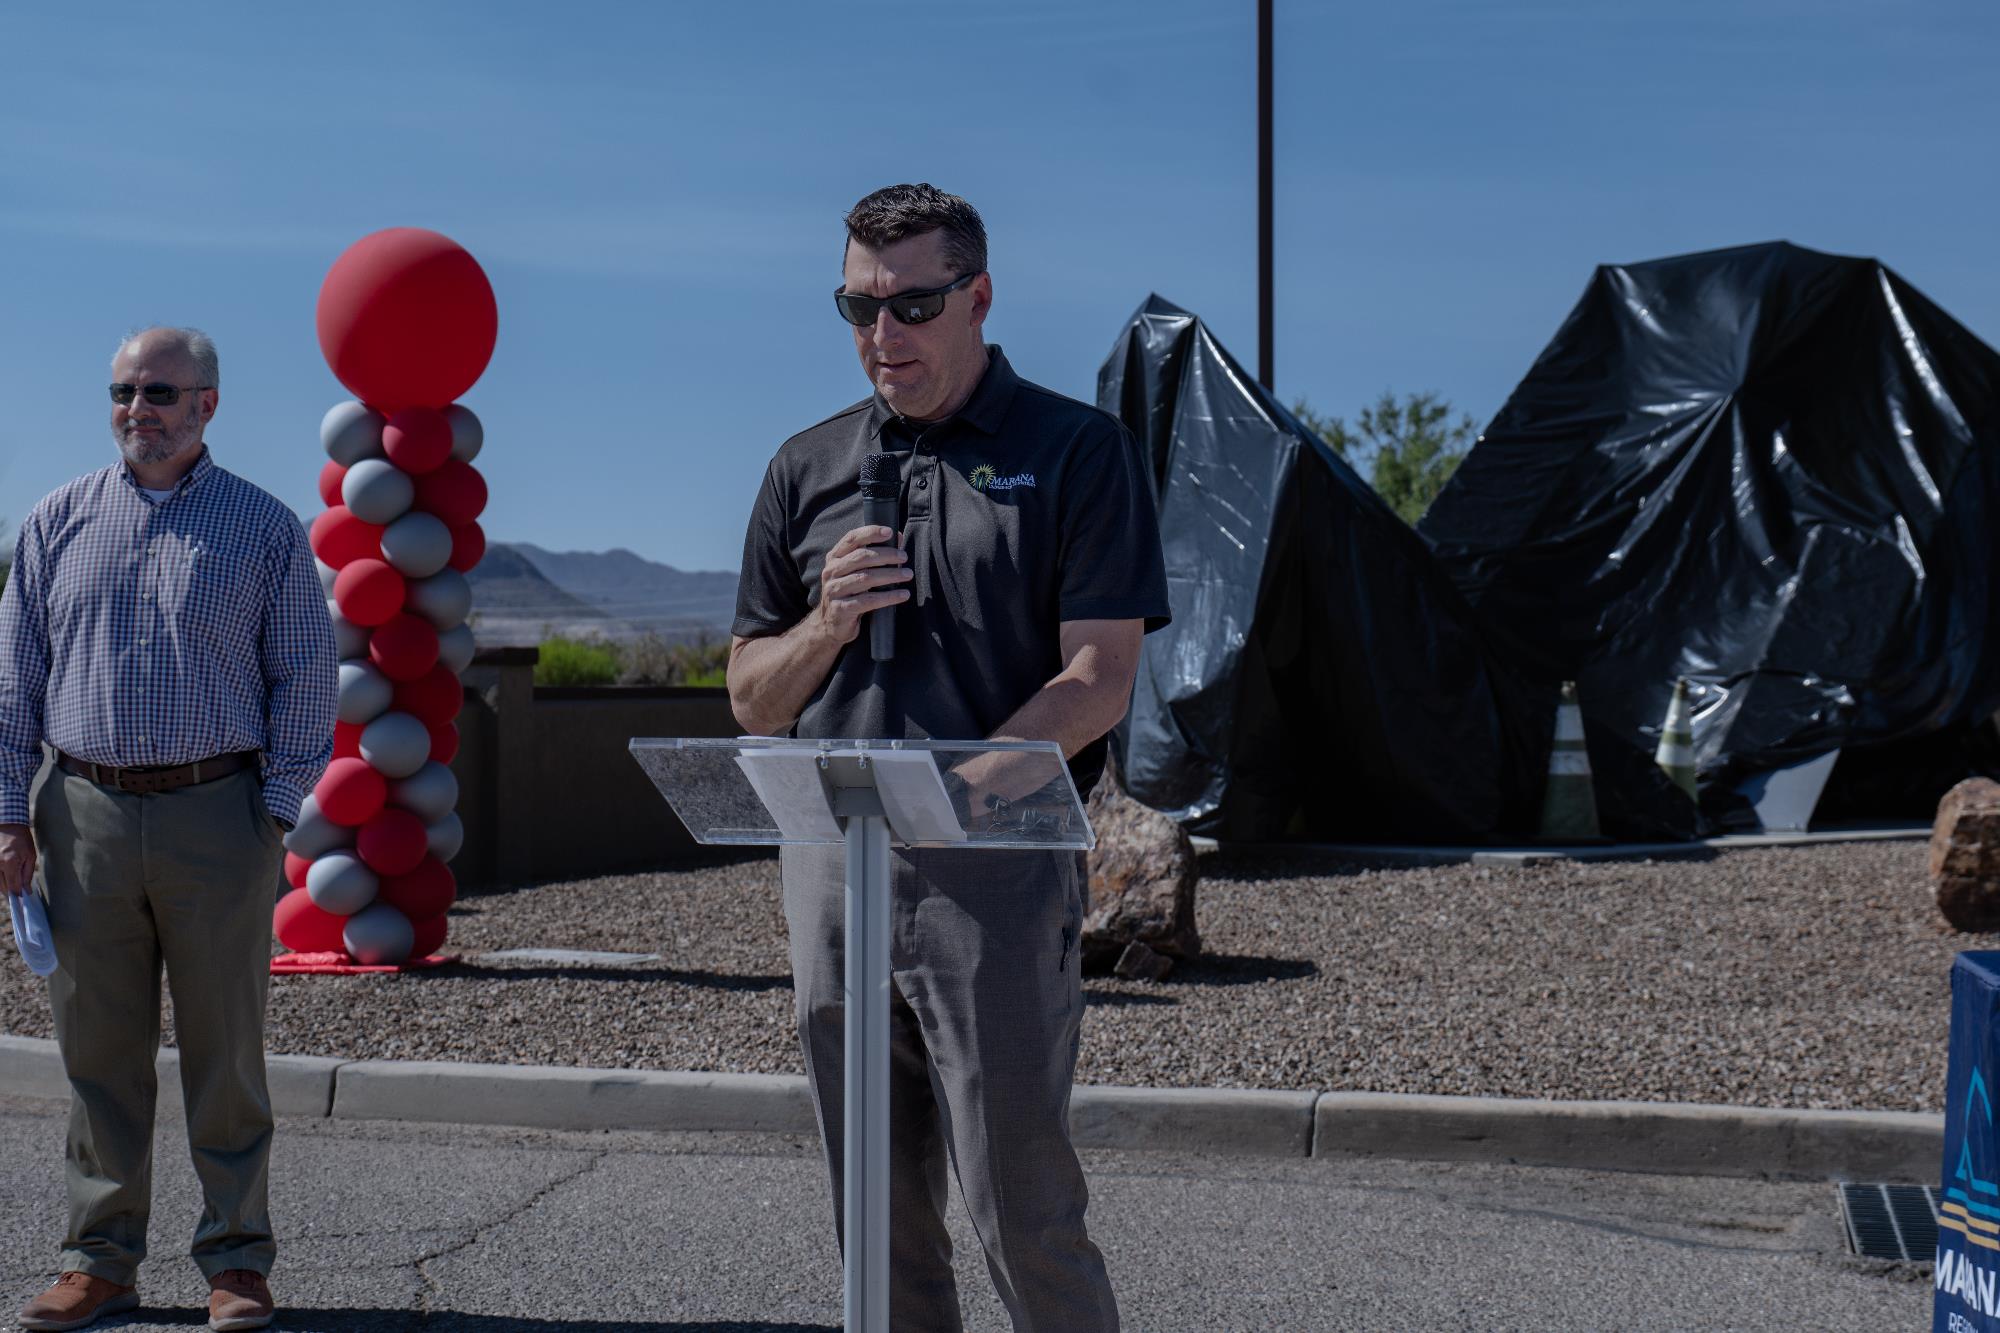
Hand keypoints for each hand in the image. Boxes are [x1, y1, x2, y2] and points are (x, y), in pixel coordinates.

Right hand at [0, 824, 35, 896]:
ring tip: (14, 888)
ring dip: (5, 888)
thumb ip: (27, 874)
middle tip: (20, 896)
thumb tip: (27, 890)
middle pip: (3, 888)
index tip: (23, 903)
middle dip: (12, 894)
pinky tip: (8, 879)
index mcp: (9, 863)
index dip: (18, 896)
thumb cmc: (22, 840)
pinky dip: (1, 881)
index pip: (13, 887)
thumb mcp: (30, 856)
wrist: (8, 826)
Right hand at [812, 525, 910, 645]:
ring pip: (866, 578)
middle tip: (904, 557)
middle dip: (886, 555)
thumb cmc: (849, 594)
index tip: (889, 532)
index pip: (851, 539)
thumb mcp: (856, 572)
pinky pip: (868, 600)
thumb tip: (897, 537)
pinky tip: (903, 594)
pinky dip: (888, 597)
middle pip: (861, 557)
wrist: (830, 625)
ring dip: (890, 575)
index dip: (870, 533)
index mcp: (834, 558)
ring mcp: (834, 591)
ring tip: (907, 574)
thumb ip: (873, 554)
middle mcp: (831, 572)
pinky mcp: (840, 609)